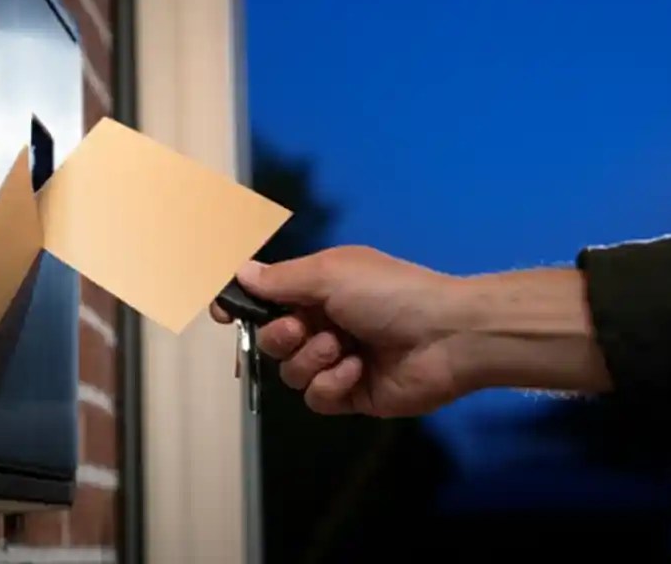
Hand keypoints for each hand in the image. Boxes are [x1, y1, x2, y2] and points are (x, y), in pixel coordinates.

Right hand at [212, 247, 609, 417]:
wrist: (447, 336)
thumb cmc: (391, 293)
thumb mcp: (330, 273)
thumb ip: (280, 279)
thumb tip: (239, 271)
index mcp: (318, 289)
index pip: (265, 298)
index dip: (240, 306)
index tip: (223, 312)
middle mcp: (323, 324)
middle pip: (270, 339)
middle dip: (282, 336)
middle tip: (306, 328)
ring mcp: (336, 361)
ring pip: (290, 372)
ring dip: (312, 359)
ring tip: (343, 348)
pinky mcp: (351, 395)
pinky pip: (315, 398)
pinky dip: (331, 384)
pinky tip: (357, 371)